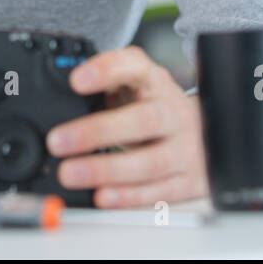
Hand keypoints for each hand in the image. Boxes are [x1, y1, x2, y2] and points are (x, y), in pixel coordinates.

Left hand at [45, 45, 208, 207]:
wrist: (205, 130)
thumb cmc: (154, 106)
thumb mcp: (132, 85)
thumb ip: (103, 86)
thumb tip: (56, 97)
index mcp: (155, 82)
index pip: (135, 66)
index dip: (106, 71)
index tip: (76, 81)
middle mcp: (172, 112)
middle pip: (143, 120)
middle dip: (97, 132)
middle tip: (58, 140)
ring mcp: (184, 147)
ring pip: (150, 162)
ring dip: (107, 170)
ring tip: (71, 173)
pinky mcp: (188, 180)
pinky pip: (159, 192)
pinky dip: (129, 196)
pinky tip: (102, 196)